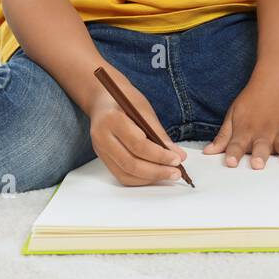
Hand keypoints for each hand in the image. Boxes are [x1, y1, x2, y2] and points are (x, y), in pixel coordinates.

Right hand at [88, 62, 187, 186]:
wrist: (102, 99)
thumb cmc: (125, 100)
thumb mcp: (144, 111)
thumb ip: (160, 135)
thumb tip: (178, 155)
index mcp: (112, 119)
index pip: (138, 144)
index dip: (159, 155)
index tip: (177, 159)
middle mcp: (101, 137)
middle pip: (131, 163)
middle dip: (156, 171)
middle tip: (176, 172)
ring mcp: (100, 150)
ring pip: (125, 173)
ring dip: (149, 178)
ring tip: (168, 174)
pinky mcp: (103, 158)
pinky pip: (121, 175)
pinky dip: (140, 179)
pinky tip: (154, 174)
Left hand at [203, 71, 278, 168]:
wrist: (275, 80)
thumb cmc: (252, 100)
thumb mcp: (233, 114)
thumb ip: (223, 136)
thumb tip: (209, 152)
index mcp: (246, 129)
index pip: (237, 144)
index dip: (233, 154)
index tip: (230, 162)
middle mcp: (264, 132)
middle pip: (261, 146)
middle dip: (260, 155)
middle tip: (258, 164)